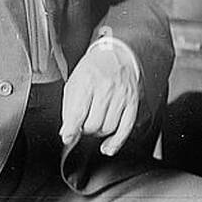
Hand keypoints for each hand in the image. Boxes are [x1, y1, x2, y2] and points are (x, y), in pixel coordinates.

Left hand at [60, 41, 139, 155]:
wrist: (116, 55)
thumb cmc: (92, 70)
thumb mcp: (74, 83)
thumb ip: (69, 109)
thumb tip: (67, 133)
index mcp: (88, 81)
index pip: (78, 113)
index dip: (71, 130)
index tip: (68, 137)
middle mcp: (106, 88)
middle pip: (93, 124)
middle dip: (85, 129)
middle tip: (83, 123)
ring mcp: (122, 95)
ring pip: (108, 128)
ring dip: (98, 132)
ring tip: (94, 123)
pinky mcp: (133, 102)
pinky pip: (125, 129)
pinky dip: (116, 142)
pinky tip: (107, 147)